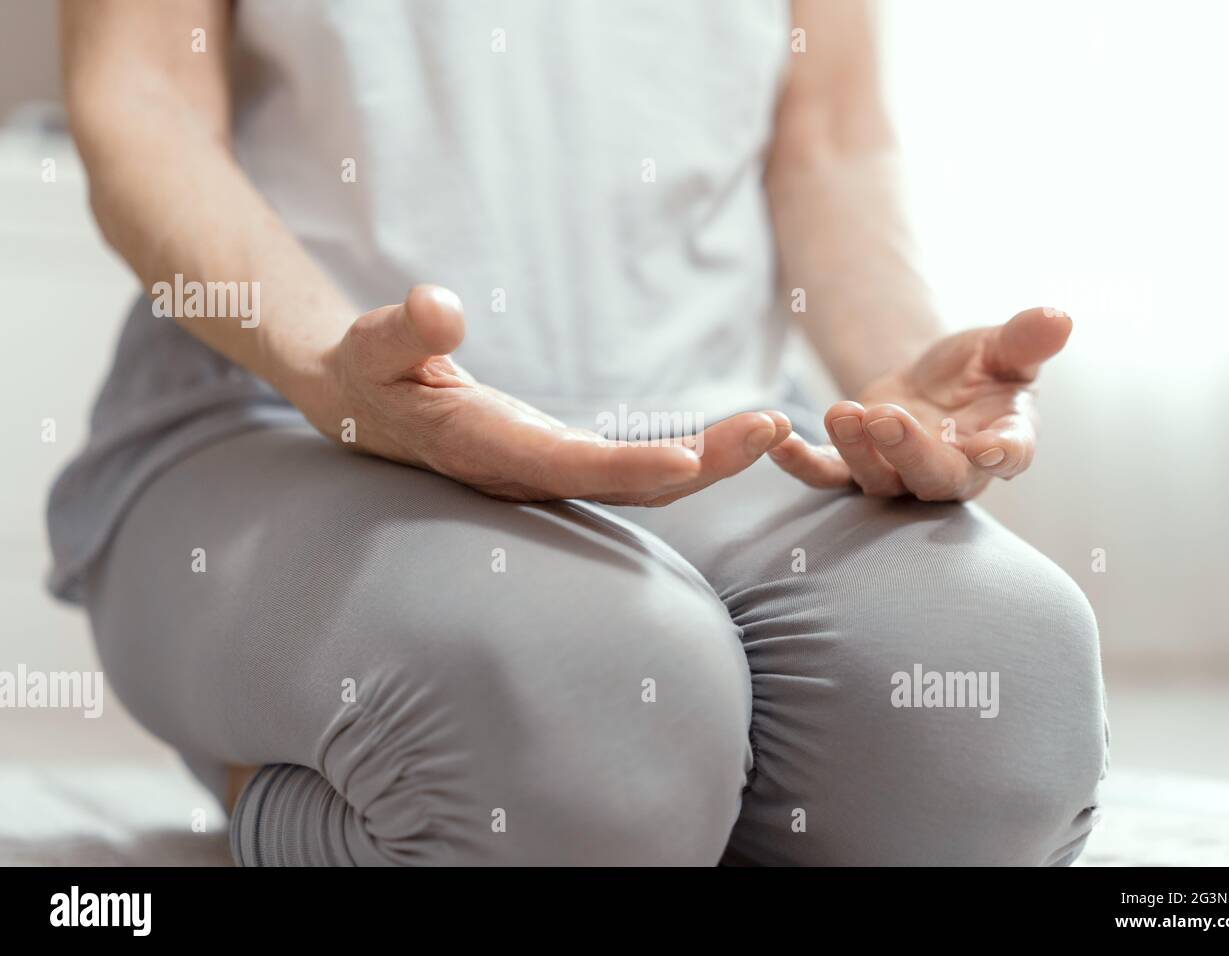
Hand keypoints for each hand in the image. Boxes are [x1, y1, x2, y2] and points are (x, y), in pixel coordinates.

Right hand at [312, 286, 790, 505]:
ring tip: (772, 427)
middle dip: (703, 465)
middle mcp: (528, 474)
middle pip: (627, 483)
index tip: (689, 458)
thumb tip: (437, 306)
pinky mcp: (565, 462)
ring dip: (710, 461)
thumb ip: (403, 330)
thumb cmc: (372, 370)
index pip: (565, 465)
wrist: (366, 407)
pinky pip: (636, 469)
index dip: (627, 466)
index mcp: (485, 448)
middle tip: (772, 427)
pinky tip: (732, 438)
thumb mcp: (374, 343)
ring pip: (641, 482)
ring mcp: (551, 473)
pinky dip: (689, 457)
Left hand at [767, 308, 1071, 500]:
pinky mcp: (856, 468)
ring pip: (878, 479)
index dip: (1001, 453)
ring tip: (842, 409)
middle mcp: (953, 471)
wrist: (934, 383)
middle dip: (909, 452)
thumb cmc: (979, 370)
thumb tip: (1060, 317)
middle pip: (934, 478)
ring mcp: (900, 475)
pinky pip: (826, 475)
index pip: (1009, 454)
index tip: (991, 447)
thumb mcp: (1002, 346)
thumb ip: (1026, 338)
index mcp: (1003, 442)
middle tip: (885, 417)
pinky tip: (777, 440)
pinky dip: (800, 464)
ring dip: (857, 449)